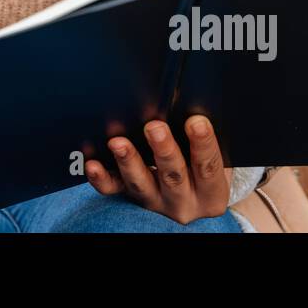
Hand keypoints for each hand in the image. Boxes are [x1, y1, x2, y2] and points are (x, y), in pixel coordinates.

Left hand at [84, 115, 231, 224]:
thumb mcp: (214, 157)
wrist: (193, 197)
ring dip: (129, 162)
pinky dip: (102, 178)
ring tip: (118, 143)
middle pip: (173, 177)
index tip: (196, 121)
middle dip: (163, 150)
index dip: (204, 144)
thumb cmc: (203, 165)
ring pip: (140, 184)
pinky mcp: (131, 199)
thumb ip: (203, 139)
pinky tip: (93, 165)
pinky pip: (114, 190)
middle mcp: (184, 203)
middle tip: (154, 127)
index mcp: (211, 194)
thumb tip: (191, 104)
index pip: (209, 168)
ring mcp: (155, 203)